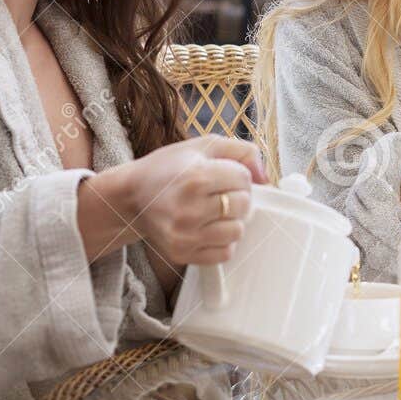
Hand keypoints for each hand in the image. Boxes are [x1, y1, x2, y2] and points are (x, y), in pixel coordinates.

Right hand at [93, 135, 267, 265]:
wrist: (133, 196)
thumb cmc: (171, 168)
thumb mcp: (204, 146)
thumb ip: (242, 151)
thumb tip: (266, 178)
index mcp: (195, 177)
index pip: (243, 179)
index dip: (238, 174)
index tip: (221, 174)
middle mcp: (189, 208)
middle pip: (243, 205)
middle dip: (238, 196)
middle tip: (219, 192)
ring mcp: (184, 235)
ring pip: (237, 231)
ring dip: (233, 220)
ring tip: (214, 210)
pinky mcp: (181, 253)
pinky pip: (224, 253)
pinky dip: (223, 241)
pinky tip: (209, 227)